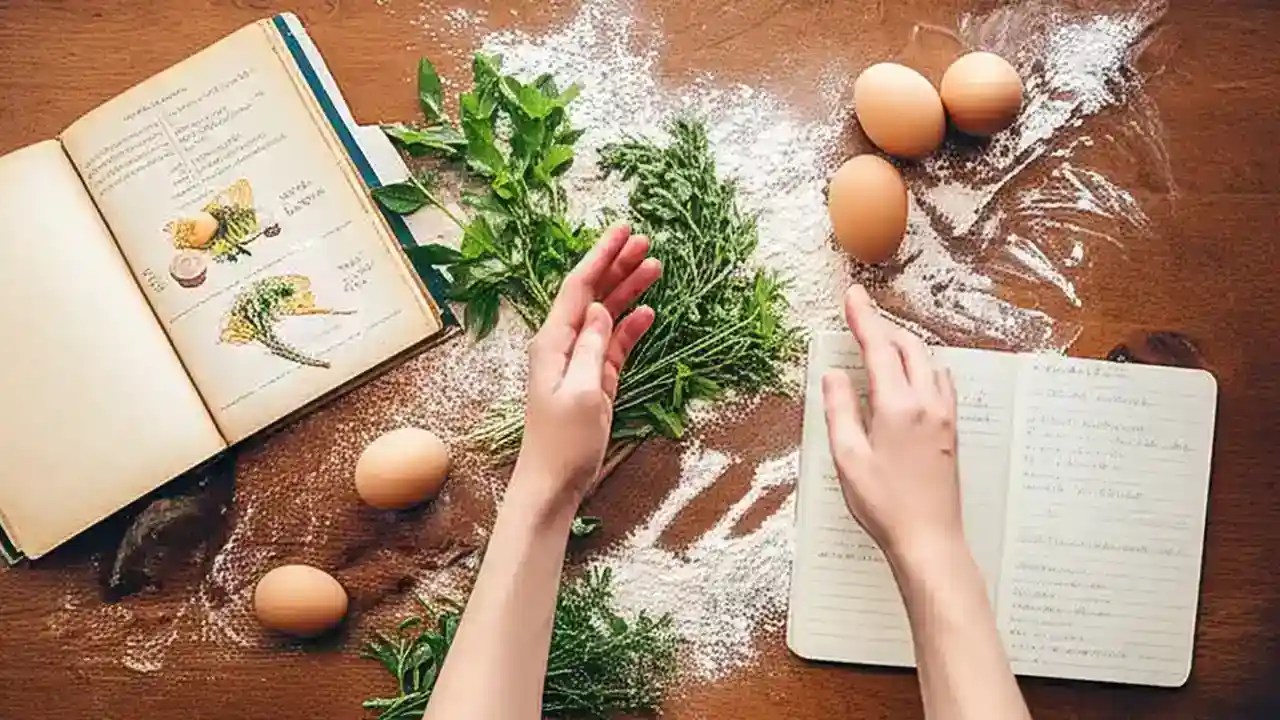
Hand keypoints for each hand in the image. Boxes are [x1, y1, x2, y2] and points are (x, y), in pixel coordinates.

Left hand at [513, 224, 661, 513]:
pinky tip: (648, 311)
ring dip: (628, 292)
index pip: (578, 287)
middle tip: (646, 241)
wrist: (554, 484)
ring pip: (606, 316)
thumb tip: (600, 310)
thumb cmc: (563, 443)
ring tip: (655, 267)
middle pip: (592, 294)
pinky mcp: (593, 381)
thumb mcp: (583, 392)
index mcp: (553, 343)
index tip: (624, 230)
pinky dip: (630, 327)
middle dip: (617, 266)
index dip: (601, 256)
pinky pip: (613, 345)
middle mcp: (563, 345)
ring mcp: (579, 362)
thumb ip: (591, 347)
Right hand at [821, 285, 962, 566]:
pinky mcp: (951, 430)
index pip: (878, 348)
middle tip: (860, 317)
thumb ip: (840, 410)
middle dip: (883, 327)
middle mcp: (927, 403)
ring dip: (904, 345)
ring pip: (928, 361)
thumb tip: (834, 375)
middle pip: (908, 347)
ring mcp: (944, 416)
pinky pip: (940, 381)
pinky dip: (921, 366)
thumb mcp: (848, 458)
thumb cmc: (884, 504)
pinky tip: (910, 376)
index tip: (852, 295)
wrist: (929, 539)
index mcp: (898, 406)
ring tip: (881, 342)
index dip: (863, 318)